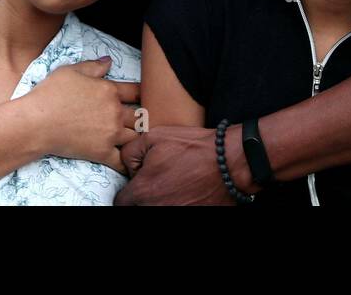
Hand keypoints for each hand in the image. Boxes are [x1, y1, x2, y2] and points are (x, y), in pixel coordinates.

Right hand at [24, 57, 139, 173]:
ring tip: (135, 138)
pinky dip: (127, 162)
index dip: (142, 93)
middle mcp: (114, 112)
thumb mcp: (71, 71)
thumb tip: (109, 61)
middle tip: (139, 119)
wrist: (36, 122)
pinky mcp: (102, 152)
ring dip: (136, 136)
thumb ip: (93, 66)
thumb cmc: (50, 94)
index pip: (136, 91)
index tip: (143, 97)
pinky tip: (129, 163)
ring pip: (136, 136)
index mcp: (109, 91)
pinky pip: (122, 160)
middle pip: (139, 115)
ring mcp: (110, 134)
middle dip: (140, 116)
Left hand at [114, 125, 248, 204]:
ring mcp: (174, 213)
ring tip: (174, 184)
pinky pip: (177, 209)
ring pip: (158, 208)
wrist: (229, 161)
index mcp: (143, 191)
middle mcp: (156, 207)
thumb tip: (128, 166)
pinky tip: (186, 191)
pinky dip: (180, 202)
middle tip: (158, 181)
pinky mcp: (193, 214)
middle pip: (139, 207)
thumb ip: (130, 152)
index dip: (128, 190)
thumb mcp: (154, 136)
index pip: (121, 202)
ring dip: (161, 200)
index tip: (137, 183)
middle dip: (144, 196)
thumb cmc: (194, 147)